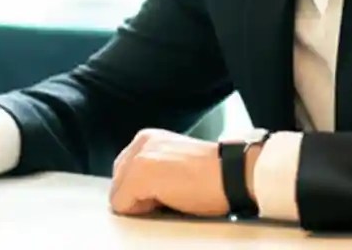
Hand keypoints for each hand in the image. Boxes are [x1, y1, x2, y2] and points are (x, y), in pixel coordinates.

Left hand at [109, 129, 232, 216]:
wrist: (234, 175)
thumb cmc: (214, 175)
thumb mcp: (175, 164)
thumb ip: (152, 170)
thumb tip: (134, 194)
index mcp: (148, 138)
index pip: (123, 173)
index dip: (141, 191)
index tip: (167, 189)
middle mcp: (140, 143)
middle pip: (117, 184)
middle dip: (136, 196)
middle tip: (171, 194)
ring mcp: (138, 158)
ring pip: (118, 196)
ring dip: (140, 204)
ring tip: (172, 196)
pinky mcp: (140, 175)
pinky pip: (122, 206)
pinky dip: (141, 212)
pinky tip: (168, 200)